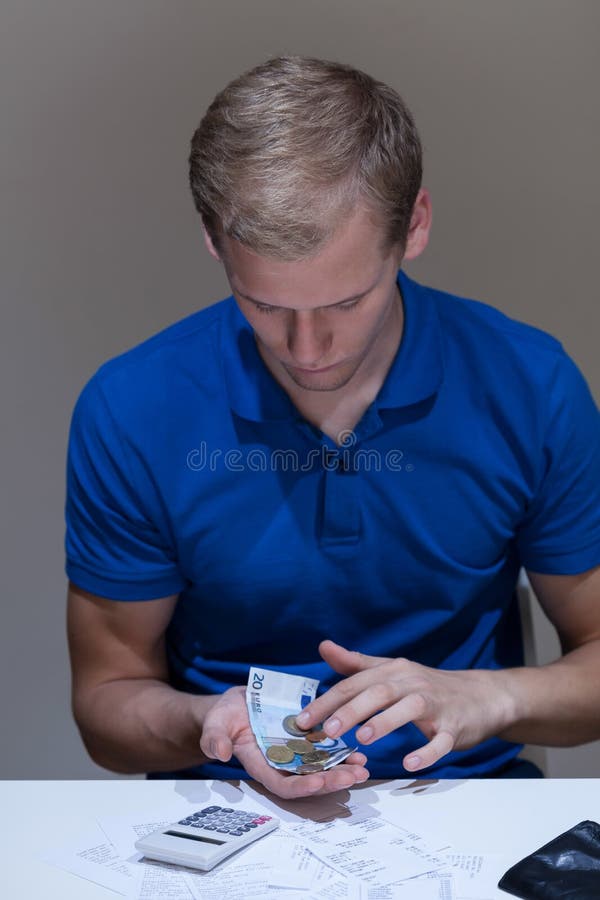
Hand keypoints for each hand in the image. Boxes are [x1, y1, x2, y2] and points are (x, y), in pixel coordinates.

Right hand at [199, 685, 369, 798]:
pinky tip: (360, 750)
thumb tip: (221, 753)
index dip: (300, 786)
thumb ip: (215, 739)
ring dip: (343, 769)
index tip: (318, 783)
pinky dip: (342, 752)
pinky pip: (325, 748)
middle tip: (354, 776)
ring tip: (363, 766)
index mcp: (261, 765)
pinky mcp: (304, 737)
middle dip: (332, 780)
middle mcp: (281, 763)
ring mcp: (295, 752)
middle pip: (309, 779)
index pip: (282, 784)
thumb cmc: (223, 717)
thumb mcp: (215, 724)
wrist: (235, 704)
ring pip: (322, 767)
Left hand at [294, 641, 515, 772]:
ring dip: (385, 723)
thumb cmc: (429, 686)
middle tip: (326, 731)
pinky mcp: (454, 727)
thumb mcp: (392, 671)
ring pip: (408, 709)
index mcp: (393, 670)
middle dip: (350, 710)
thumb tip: (323, 647)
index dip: (327, 701)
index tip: (303, 720)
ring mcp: (435, 704)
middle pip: (378, 692)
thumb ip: (356, 664)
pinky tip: (409, 763)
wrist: (482, 695)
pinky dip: (426, 751)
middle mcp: (412, 682)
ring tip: (362, 739)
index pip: (354, 684)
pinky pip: (440, 740)